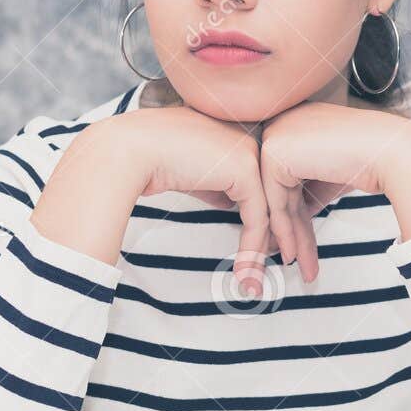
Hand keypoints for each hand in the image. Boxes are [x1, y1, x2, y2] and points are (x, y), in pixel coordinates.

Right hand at [34, 106, 275, 291]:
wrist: (129, 149)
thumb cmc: (152, 160)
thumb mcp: (196, 173)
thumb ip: (219, 185)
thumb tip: (234, 207)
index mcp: (242, 129)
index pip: (266, 179)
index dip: (271, 216)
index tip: (268, 246)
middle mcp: (252, 135)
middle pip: (276, 194)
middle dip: (281, 235)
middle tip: (276, 265)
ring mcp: (251, 150)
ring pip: (270, 209)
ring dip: (266, 250)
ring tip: (255, 281)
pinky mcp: (246, 169)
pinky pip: (257, 218)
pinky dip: (252, 249)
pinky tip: (244, 272)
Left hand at [257, 101, 410, 282]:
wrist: (393, 152)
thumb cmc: (374, 161)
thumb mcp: (332, 176)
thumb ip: (310, 189)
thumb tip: (295, 216)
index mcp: (297, 121)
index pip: (288, 176)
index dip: (293, 214)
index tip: (299, 244)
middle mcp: (282, 122)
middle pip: (278, 188)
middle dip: (288, 229)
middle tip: (293, 259)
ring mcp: (276, 134)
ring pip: (273, 197)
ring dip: (286, 236)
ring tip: (295, 264)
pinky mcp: (274, 151)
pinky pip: (274, 200)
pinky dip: (284, 230)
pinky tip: (293, 253)